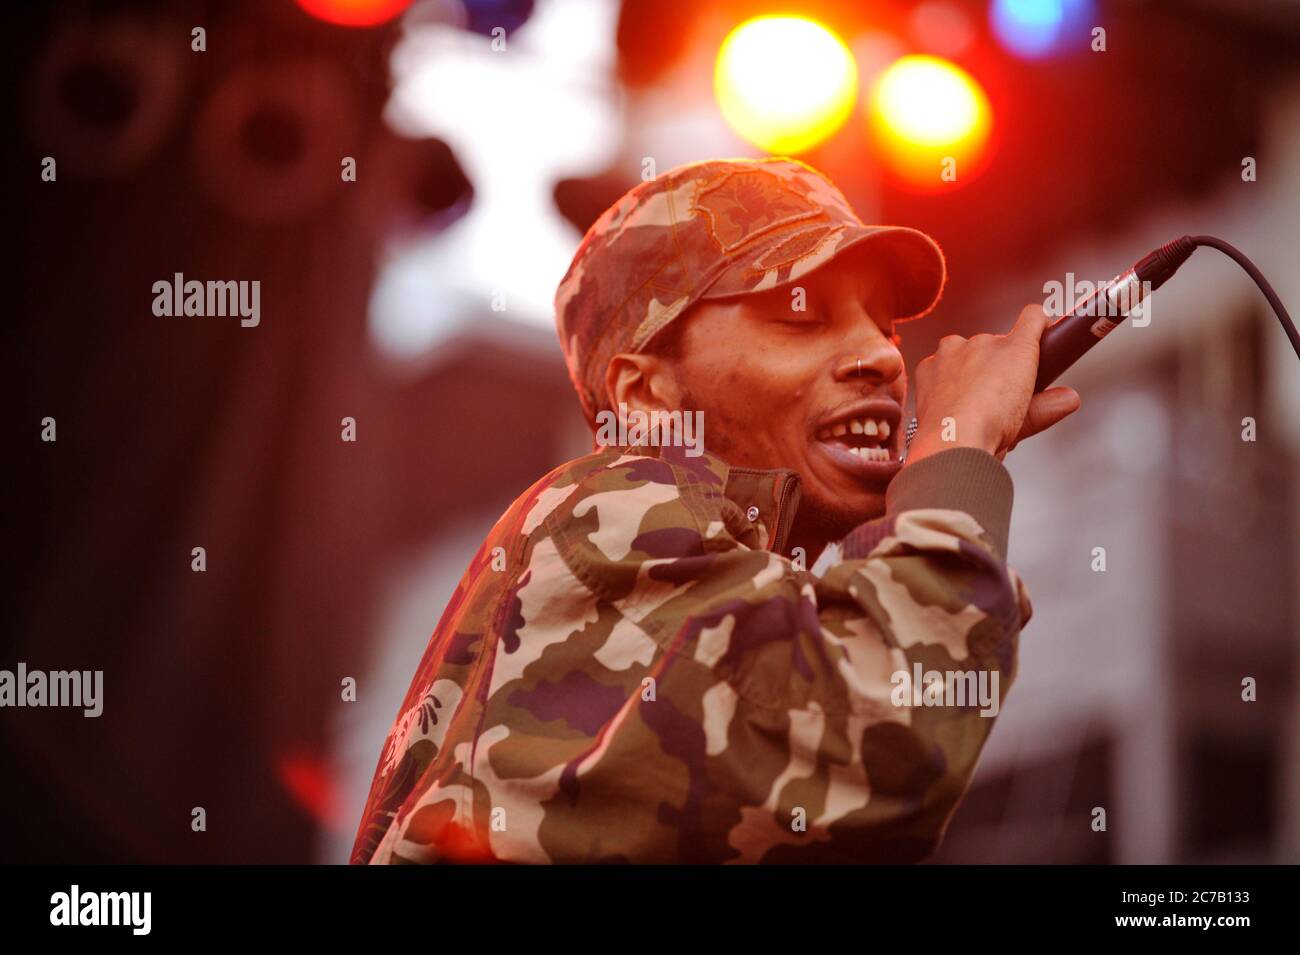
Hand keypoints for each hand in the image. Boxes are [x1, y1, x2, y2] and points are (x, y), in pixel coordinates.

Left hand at [904, 304, 1080, 465]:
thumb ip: (1049, 406)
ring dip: (969, 370)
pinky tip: (949, 403)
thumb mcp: (1028, 420)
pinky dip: (943, 381)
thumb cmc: (988, 428)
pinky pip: (938, 365)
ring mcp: (951, 352)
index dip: (1038, 324)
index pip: (1032, 318)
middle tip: (999, 394)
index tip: (1040, 332)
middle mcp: (982, 343)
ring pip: (964, 352)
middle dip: (998, 365)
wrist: (951, 441)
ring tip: (971, 403)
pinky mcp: (927, 366)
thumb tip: (1068, 400)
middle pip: (994, 344)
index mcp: (1014, 349)